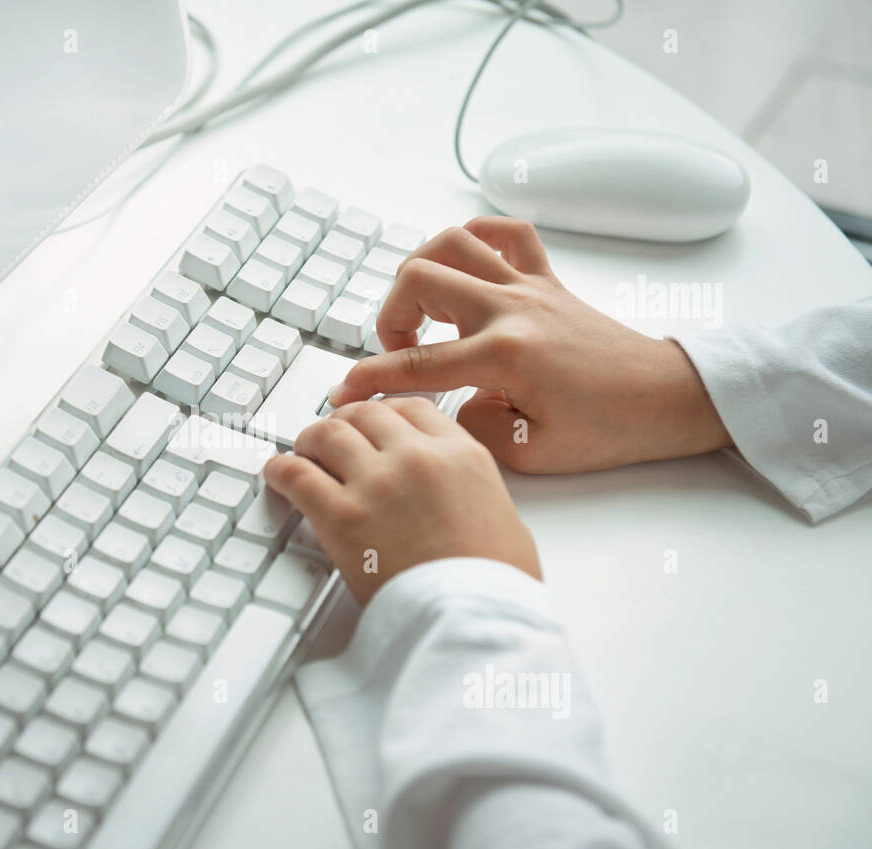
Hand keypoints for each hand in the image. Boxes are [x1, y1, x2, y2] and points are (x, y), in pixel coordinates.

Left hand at [263, 397, 540, 604]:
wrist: (474, 621)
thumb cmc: (494, 583)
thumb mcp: (502, 516)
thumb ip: (469, 489)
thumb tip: (452, 495)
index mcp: (460, 455)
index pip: (412, 408)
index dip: (384, 411)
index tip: (371, 421)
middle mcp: (416, 458)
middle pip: (365, 415)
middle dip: (344, 422)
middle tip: (331, 436)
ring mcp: (376, 483)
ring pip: (328, 435)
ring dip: (310, 440)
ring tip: (302, 452)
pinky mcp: (341, 516)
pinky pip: (297, 475)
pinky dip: (281, 470)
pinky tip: (277, 475)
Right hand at [326, 217, 731, 472]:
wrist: (666, 398)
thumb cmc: (609, 429)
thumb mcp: (531, 454)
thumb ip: (472, 428)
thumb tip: (451, 404)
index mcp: (506, 356)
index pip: (417, 364)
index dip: (370, 380)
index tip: (342, 393)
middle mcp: (513, 310)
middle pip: (421, 279)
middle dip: (390, 315)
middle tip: (396, 351)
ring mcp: (531, 288)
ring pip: (455, 243)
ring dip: (422, 269)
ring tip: (422, 309)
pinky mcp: (548, 282)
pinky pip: (508, 233)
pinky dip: (477, 237)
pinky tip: (464, 266)